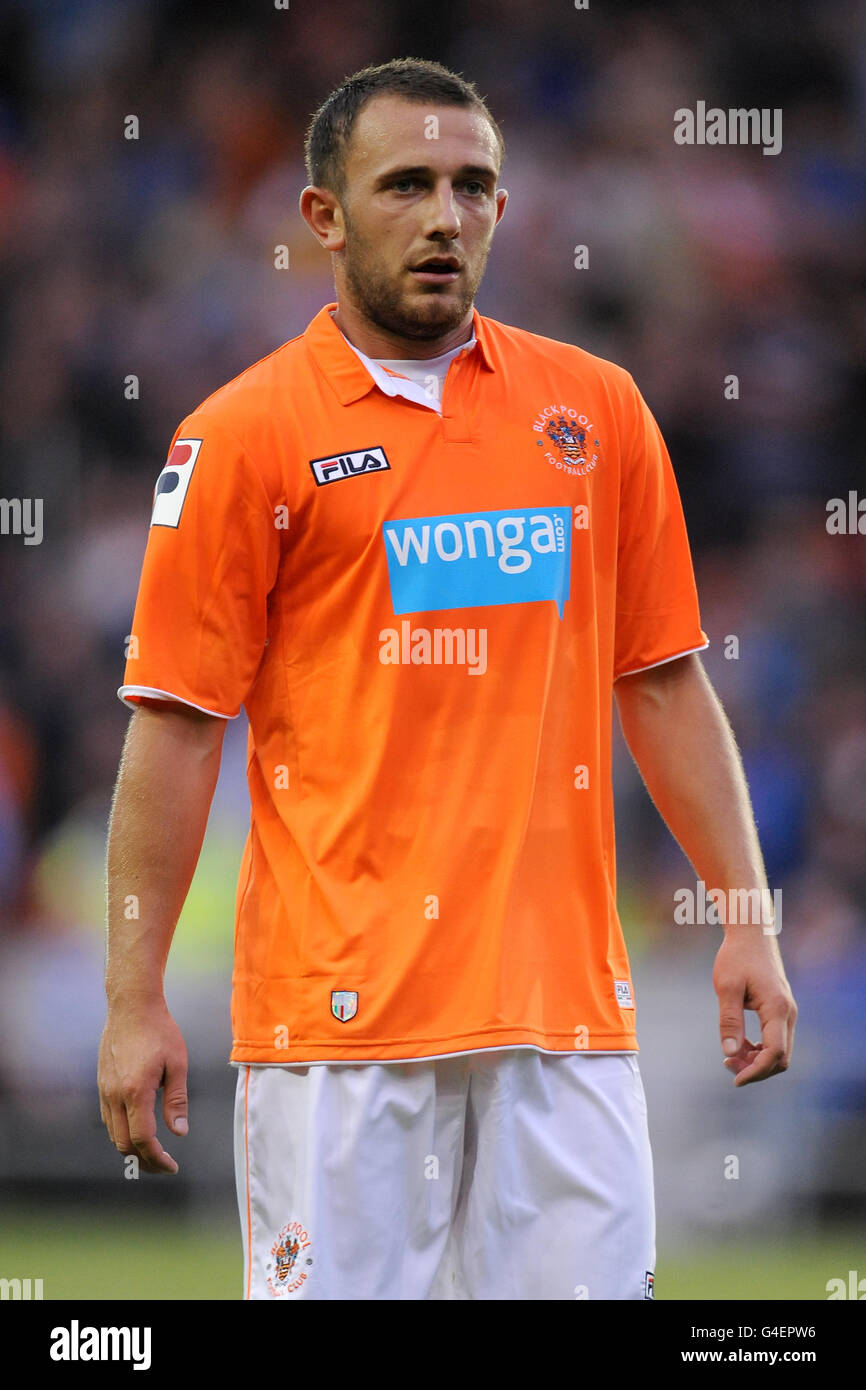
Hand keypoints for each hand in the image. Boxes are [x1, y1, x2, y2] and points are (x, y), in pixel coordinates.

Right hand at [98, 998, 188, 1173]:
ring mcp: (105, 1090)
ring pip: (113, 1133)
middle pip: (123, 1144)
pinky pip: (108, 1118)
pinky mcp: (102, 1083)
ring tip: (153, 1152)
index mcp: (135, 1092)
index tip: (172, 1167)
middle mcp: (115, 1095)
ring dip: (131, 1148)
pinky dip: (122, 1131)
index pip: (142, 1139)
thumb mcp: (177, 1064)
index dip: (157, 1159)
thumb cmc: (159, 1031)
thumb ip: (176, 1101)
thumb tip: (179, 1133)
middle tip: (163, 1165)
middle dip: (143, 1160)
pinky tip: (138, 1128)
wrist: (131, 1006)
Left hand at [713, 930, 796, 1085]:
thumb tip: (730, 1053)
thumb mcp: (726, 987)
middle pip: (781, 1057)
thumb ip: (729, 1020)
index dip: (756, 1071)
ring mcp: (787, 1012)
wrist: (751, 934)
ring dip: (757, 1060)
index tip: (735, 1079)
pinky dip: (760, 1048)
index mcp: (777, 1008)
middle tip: (727, 1065)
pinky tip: (740, 1045)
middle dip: (756, 1068)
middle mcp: (788, 1013)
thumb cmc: (736, 957)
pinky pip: (776, 1039)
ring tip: (730, 1057)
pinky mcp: (781, 1010)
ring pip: (780, 1050)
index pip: (774, 1052)